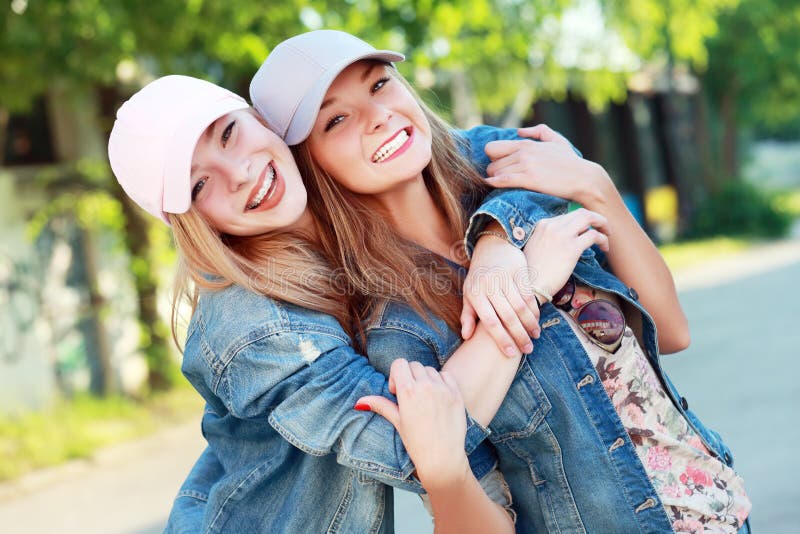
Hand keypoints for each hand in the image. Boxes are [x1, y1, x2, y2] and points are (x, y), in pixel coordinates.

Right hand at [355, 359, 470, 490]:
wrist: (442, 458)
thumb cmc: (417, 442)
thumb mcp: (397, 422)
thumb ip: (380, 405)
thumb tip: (359, 402)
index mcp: (408, 392)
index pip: (399, 363)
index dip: (396, 375)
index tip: (398, 392)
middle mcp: (426, 386)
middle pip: (414, 365)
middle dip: (409, 377)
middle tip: (410, 397)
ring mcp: (443, 389)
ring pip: (430, 370)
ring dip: (425, 379)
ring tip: (425, 399)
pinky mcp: (456, 393)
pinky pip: (446, 375)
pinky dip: (441, 382)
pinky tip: (438, 398)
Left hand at [461, 234, 539, 356]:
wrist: (491, 246)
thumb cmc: (478, 276)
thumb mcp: (469, 293)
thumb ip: (467, 315)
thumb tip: (466, 336)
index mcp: (475, 293)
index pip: (489, 321)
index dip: (501, 339)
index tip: (510, 353)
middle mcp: (489, 285)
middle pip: (507, 316)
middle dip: (518, 335)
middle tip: (527, 349)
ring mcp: (505, 277)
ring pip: (520, 306)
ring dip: (529, 324)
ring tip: (534, 337)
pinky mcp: (518, 270)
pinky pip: (529, 294)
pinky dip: (534, 309)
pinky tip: (536, 320)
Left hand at [483, 124, 610, 206]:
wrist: (583, 178)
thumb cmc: (571, 162)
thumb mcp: (557, 141)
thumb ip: (539, 131)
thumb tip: (520, 131)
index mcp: (526, 144)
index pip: (491, 148)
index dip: (493, 159)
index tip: (500, 167)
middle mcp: (523, 153)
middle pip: (491, 164)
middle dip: (495, 173)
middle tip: (504, 180)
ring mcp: (525, 165)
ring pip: (494, 173)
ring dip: (497, 181)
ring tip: (506, 186)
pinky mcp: (529, 179)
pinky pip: (502, 180)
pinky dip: (495, 184)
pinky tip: (495, 187)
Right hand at [523, 208, 609, 297]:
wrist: (529, 286)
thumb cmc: (532, 272)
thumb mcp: (536, 247)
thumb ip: (549, 238)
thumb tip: (565, 241)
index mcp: (543, 224)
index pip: (568, 216)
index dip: (581, 222)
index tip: (587, 230)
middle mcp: (552, 226)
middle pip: (581, 213)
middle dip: (596, 218)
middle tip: (604, 228)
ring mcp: (562, 235)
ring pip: (589, 219)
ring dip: (602, 224)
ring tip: (607, 234)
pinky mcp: (572, 248)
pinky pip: (594, 236)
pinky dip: (603, 240)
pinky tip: (604, 248)